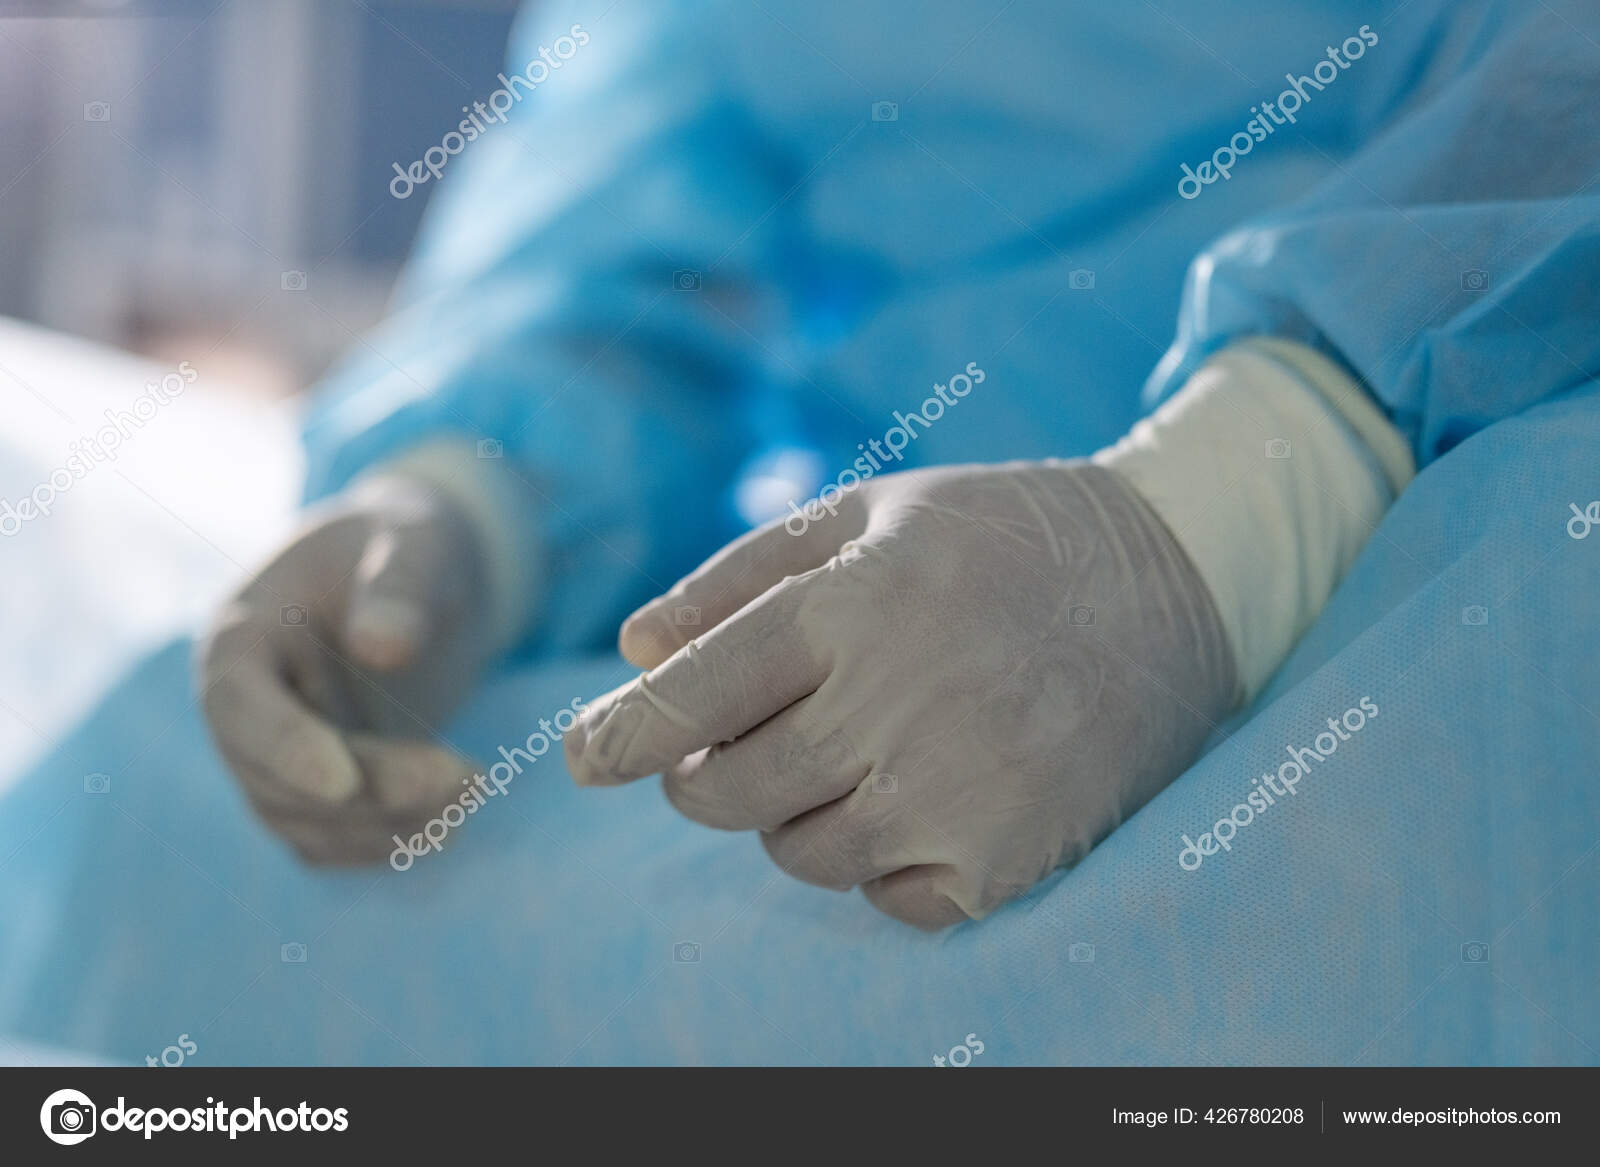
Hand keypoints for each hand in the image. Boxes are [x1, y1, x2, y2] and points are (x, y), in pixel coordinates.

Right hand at [198, 476, 496, 864]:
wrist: (422, 576)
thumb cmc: (411, 545)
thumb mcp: (415, 541)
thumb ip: (400, 584)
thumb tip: (381, 648)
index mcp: (241, 635)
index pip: (236, 703)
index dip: (283, 747)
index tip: (345, 781)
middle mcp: (244, 706)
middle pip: (277, 776)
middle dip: (371, 791)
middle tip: (468, 779)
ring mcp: (273, 754)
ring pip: (304, 822)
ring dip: (385, 825)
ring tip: (474, 790)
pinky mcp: (315, 790)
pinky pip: (332, 839)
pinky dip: (385, 843)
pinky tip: (449, 826)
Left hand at [565, 461, 1236, 928]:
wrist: (1171, 582)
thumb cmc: (995, 538)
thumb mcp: (867, 513)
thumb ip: (739, 577)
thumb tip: (637, 650)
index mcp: (849, 608)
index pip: (688, 699)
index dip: (618, 735)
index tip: (582, 757)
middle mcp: (894, 706)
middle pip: (723, 792)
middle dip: (701, 773)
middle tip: (727, 746)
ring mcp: (954, 794)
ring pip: (798, 853)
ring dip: (796, 812)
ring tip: (851, 751)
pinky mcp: (1006, 859)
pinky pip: (885, 898)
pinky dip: (881, 858)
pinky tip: (922, 792)